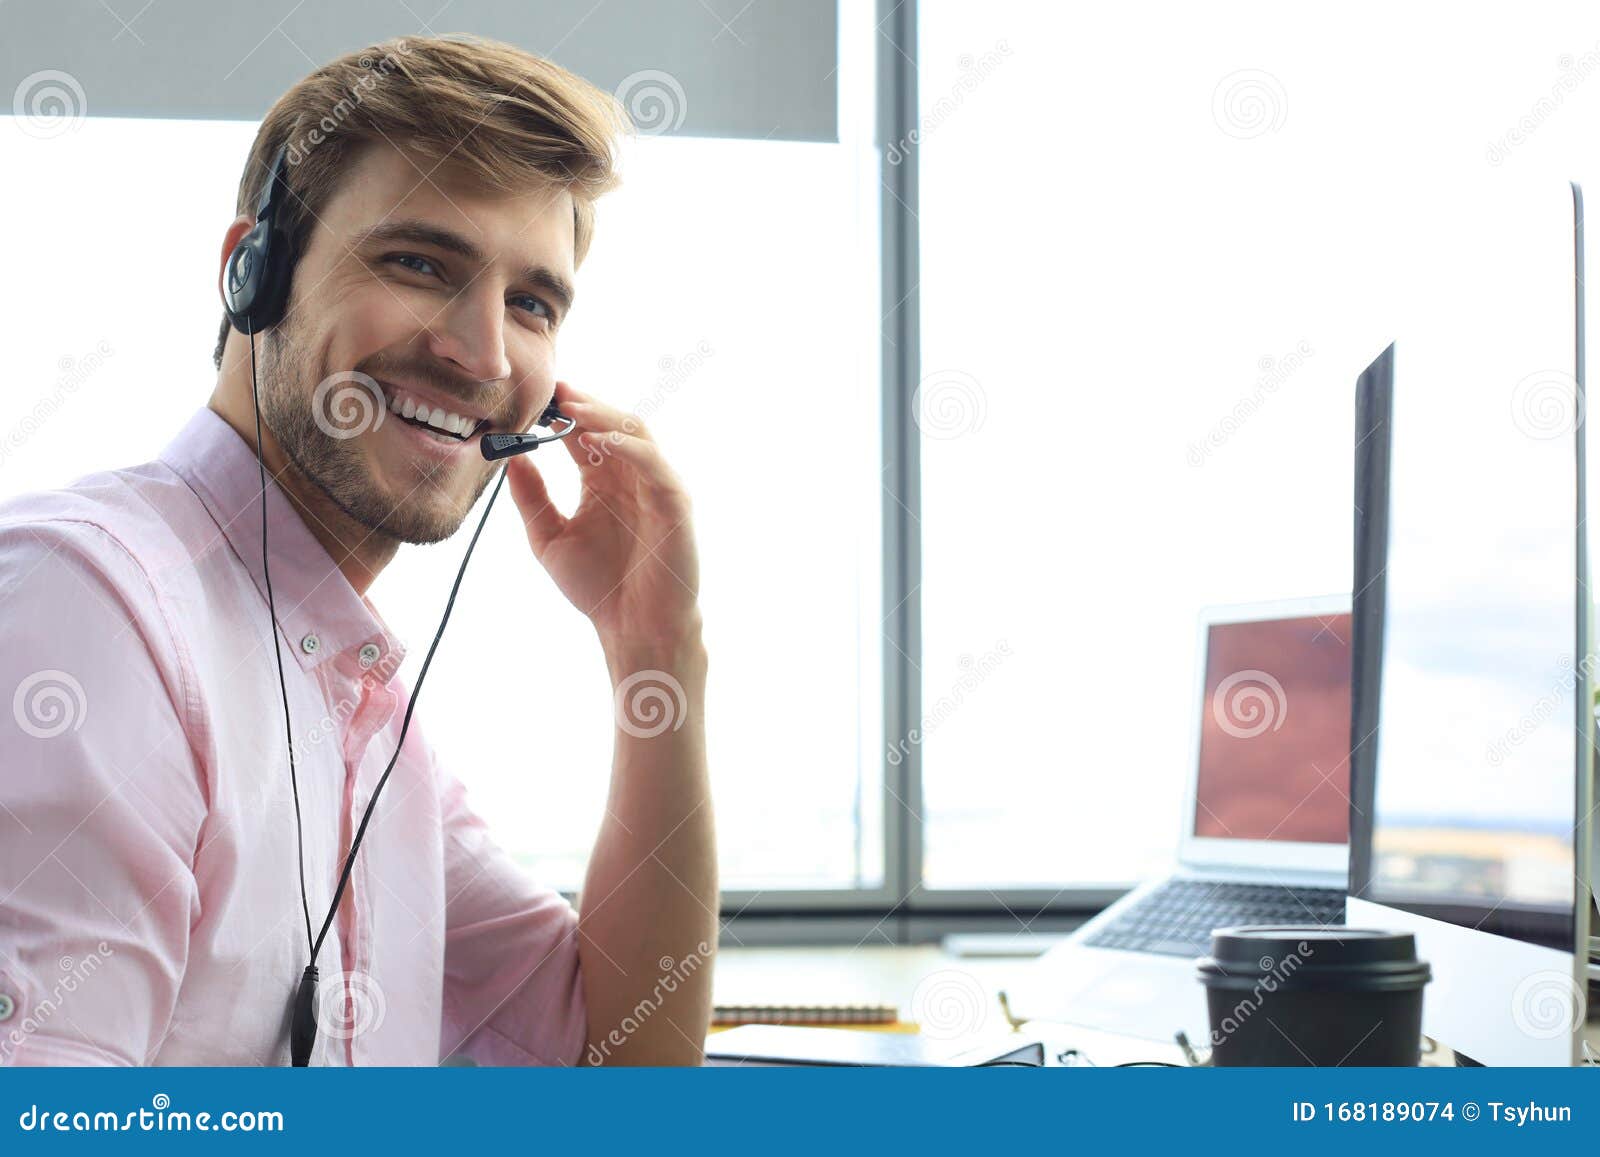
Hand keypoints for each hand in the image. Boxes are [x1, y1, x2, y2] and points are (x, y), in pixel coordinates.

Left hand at [504, 381, 701, 656]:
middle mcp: (631, 477)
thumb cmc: (599, 588)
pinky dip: (628, 447)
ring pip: (635, 433)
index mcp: (603, 482)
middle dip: (583, 404)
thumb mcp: (549, 538)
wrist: (634, 628)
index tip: (533, 399)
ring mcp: (656, 486)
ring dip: (605, 416)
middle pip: (610, 423)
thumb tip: (509, 458)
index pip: (583, 434)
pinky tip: (598, 440)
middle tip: (554, 390)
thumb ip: (532, 498)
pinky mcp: (675, 502)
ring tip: (573, 407)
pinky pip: (654, 463)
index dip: (560, 413)